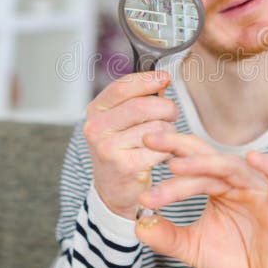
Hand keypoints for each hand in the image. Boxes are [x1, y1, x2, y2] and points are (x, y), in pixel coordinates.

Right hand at [82, 71, 177, 219]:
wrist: (113, 189)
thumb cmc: (121, 149)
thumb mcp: (120, 121)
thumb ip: (137, 99)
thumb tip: (162, 80)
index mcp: (96, 111)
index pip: (122, 87)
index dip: (147, 79)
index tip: (165, 78)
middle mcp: (97, 128)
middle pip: (143, 106)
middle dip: (166, 108)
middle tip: (171, 115)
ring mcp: (108, 148)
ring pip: (157, 127)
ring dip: (170, 132)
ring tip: (164, 139)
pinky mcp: (125, 166)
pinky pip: (161, 148)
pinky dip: (169, 150)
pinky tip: (163, 154)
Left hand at [136, 132, 267, 267]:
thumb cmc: (237, 263)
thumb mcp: (195, 250)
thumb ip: (168, 237)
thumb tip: (139, 223)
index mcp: (217, 188)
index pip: (190, 164)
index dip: (167, 155)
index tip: (141, 148)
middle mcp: (237, 184)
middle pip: (208, 157)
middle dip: (179, 149)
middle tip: (150, 141)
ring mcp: (260, 192)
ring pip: (232, 168)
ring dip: (205, 164)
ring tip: (178, 165)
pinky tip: (255, 157)